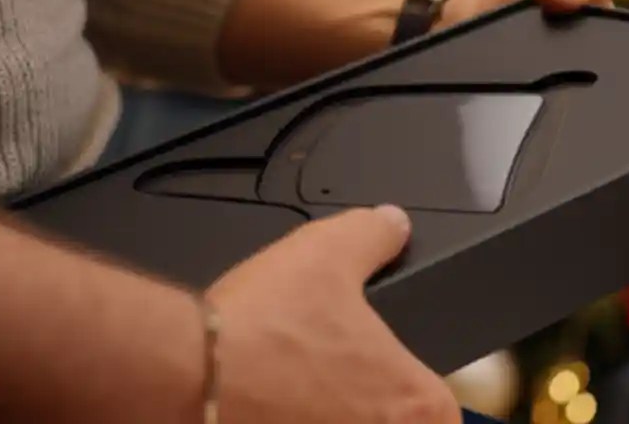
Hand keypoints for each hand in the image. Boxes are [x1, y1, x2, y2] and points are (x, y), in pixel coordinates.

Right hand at [207, 206, 459, 423]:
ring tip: (289, 394)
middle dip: (364, 410)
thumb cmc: (259, 331)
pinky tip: (265, 409)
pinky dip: (284, 423)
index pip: (441, 413)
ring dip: (327, 420)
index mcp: (417, 405)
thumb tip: (391, 225)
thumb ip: (375, 235)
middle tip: (327, 381)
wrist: (186, 376)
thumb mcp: (329, 250)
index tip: (376, 376)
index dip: (405, 389)